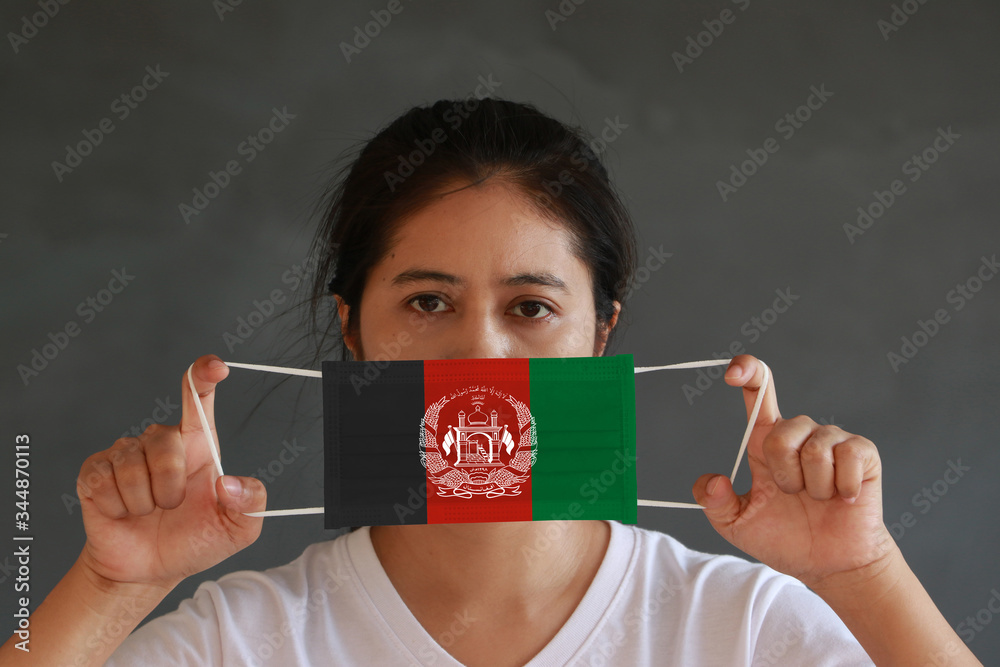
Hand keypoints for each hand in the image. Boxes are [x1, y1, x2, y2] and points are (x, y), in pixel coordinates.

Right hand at [76, 354, 264, 588]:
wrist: (150, 570)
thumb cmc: (195, 541)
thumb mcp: (238, 529)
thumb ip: (250, 503)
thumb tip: (227, 483)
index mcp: (199, 444)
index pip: (199, 398)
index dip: (204, 376)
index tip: (215, 366)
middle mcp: (161, 441)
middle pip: (164, 442)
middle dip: (170, 485)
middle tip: (173, 508)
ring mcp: (125, 453)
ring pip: (132, 466)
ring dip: (144, 502)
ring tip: (149, 512)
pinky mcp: (95, 470)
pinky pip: (103, 482)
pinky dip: (117, 507)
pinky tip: (123, 513)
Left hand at [692, 355, 894, 587]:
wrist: (827, 565)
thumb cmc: (784, 539)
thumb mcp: (736, 525)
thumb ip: (714, 503)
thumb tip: (714, 482)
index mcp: (766, 442)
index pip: (757, 394)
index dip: (748, 372)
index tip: (732, 373)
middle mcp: (799, 434)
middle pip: (781, 432)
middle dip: (783, 473)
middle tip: (792, 494)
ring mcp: (831, 441)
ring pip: (815, 448)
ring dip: (813, 485)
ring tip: (818, 499)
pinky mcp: (862, 453)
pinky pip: (847, 455)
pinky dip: (841, 486)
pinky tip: (842, 498)